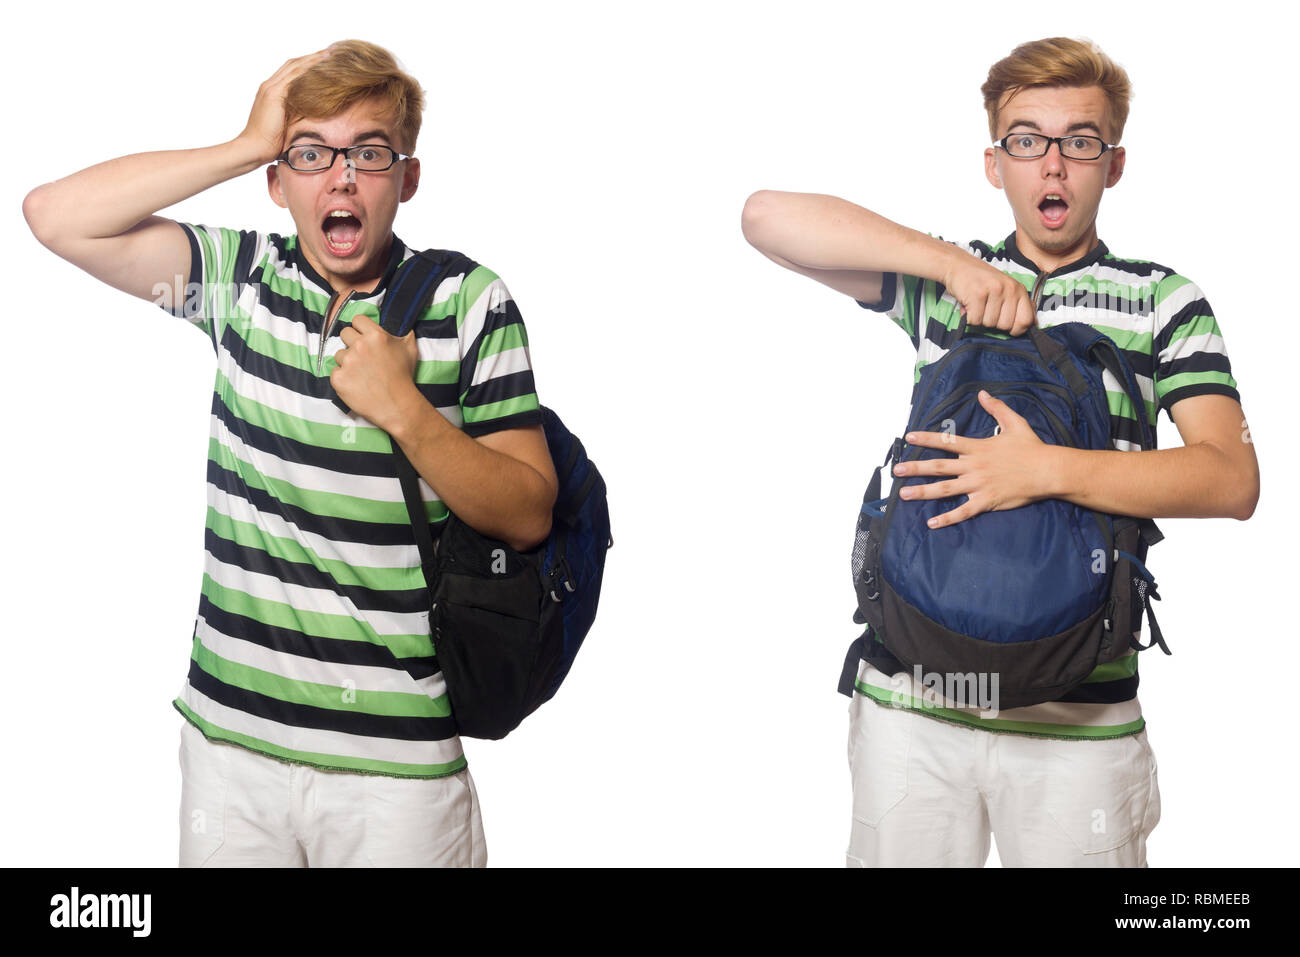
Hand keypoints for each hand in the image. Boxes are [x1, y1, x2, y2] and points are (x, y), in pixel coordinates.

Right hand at [237, 48, 333, 163]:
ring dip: (312, 59)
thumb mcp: (286, 125)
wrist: (253, 149)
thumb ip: (296, 115)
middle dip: (311, 57)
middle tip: (330, 52)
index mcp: (271, 92)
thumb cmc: (270, 144)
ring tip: (329, 53)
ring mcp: (270, 89)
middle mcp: (269, 86)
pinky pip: (293, 76)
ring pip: (294, 66)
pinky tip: (321, 65)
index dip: (306, 65)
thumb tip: (315, 115)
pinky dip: (308, 68)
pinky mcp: (274, 95)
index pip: (290, 72)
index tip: (323, 61)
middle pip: (293, 64)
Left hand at [330, 318, 420, 431]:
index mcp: (375, 336)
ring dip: (347, 362)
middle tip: (362, 357)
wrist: (398, 406)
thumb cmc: (404, 378)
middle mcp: (360, 346)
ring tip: (362, 374)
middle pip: (344, 334)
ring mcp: (348, 362)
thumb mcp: (410, 350)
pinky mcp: (339, 378)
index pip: (357, 320)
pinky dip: (343, 378)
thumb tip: (400, 323)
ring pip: (339, 354)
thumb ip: (403, 333)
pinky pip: (335, 372)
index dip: (360, 329)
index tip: (363, 337)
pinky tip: (356, 384)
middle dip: (352, 343)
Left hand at [892, 390, 1052, 527]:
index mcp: (977, 448)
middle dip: (915, 468)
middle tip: (896, 470)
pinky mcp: (986, 501)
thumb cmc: (1032, 448)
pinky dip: (947, 518)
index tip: (908, 437)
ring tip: (904, 494)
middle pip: (938, 467)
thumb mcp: (1015, 423)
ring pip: (945, 489)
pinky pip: (963, 511)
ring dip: (923, 492)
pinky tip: (931, 523)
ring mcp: (978, 485)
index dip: (926, 438)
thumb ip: (997, 408)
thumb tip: (983, 394)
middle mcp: (973, 466)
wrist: (1048, 471)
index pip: (946, 442)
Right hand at [941, 252, 1036, 335]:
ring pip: (989, 324)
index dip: (1016, 329)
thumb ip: (1018, 305)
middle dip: (993, 323)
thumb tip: (1032, 324)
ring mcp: (994, 290)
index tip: (1007, 327)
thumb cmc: (981, 280)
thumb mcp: (1005, 289)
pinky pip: (975, 320)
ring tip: (977, 305)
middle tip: (986, 309)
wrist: (958, 264)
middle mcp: (1009, 288)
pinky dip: (969, 317)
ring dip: (980, 319)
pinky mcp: (977, 294)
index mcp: (1019, 289)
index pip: (1026, 320)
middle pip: (1006, 325)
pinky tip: (969, 306)